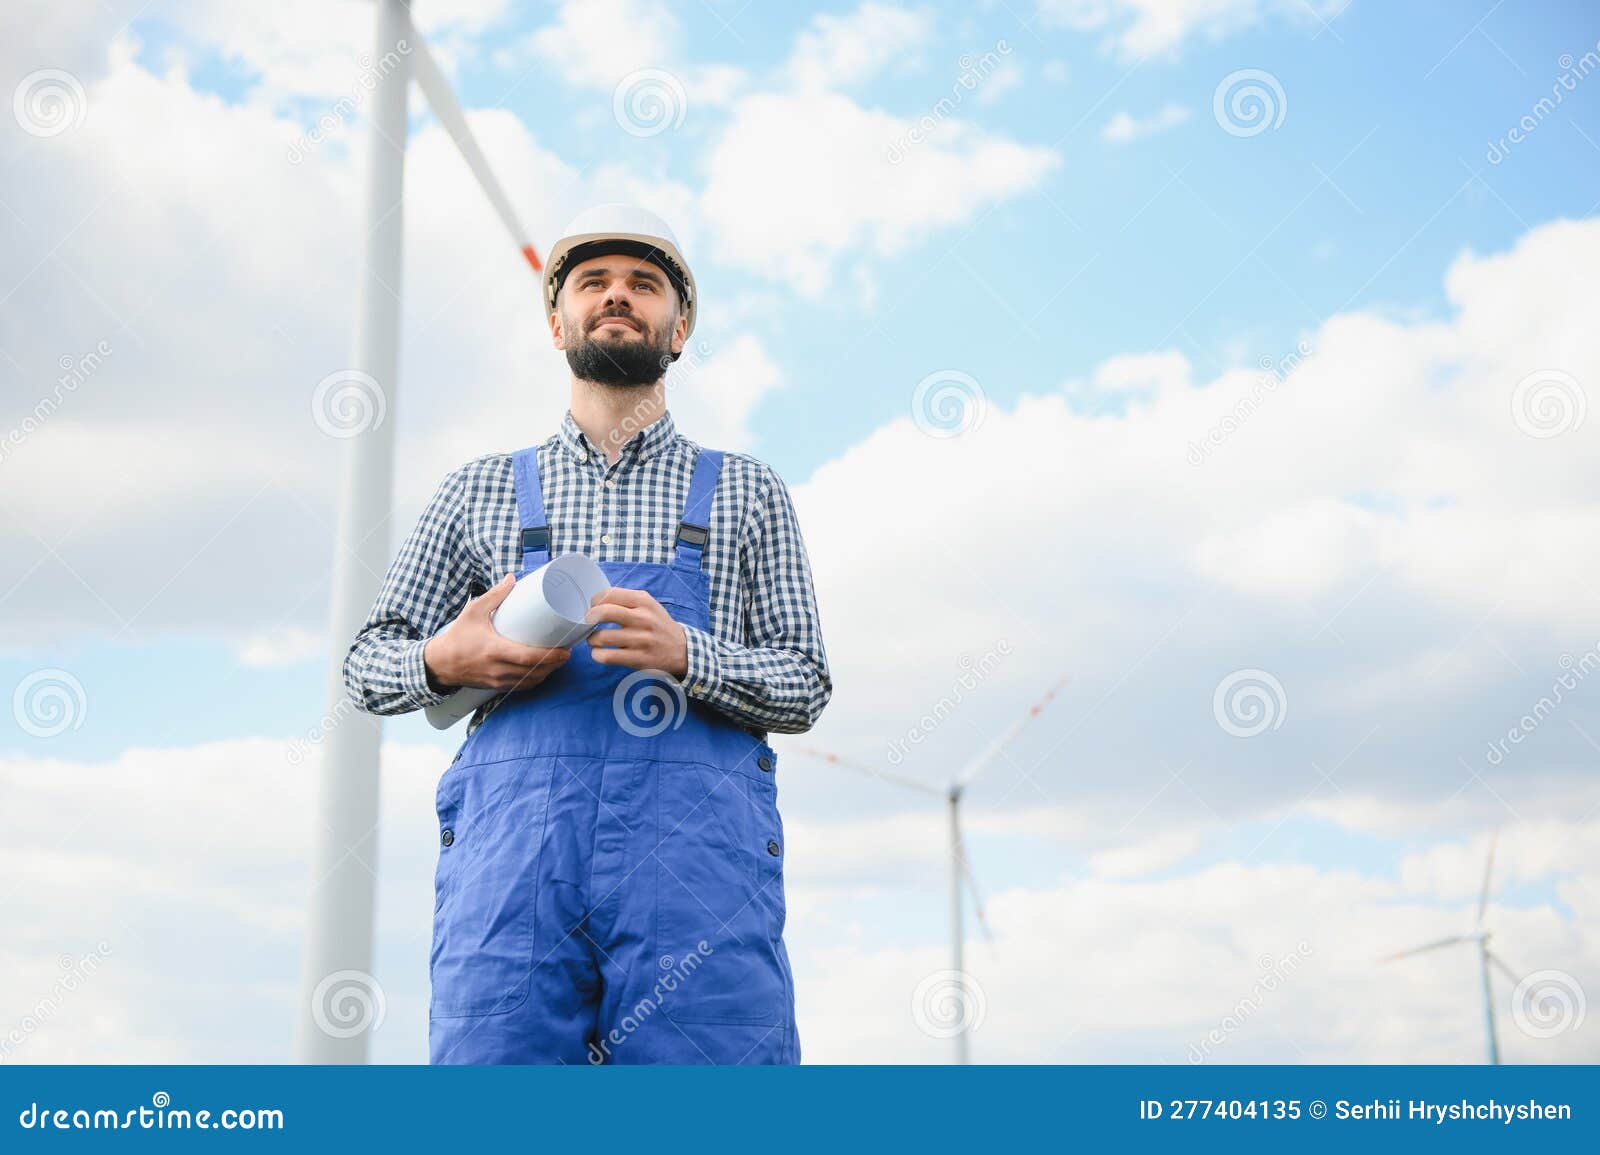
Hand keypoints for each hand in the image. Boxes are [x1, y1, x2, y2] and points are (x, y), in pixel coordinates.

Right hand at [423, 573, 571, 691]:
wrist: (439, 664)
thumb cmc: (457, 637)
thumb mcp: (473, 612)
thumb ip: (494, 595)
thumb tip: (512, 579)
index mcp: (494, 651)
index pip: (529, 658)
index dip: (551, 656)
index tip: (565, 650)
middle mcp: (498, 669)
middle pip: (535, 672)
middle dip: (555, 664)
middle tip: (567, 652)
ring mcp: (498, 681)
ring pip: (531, 681)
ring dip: (547, 673)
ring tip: (557, 660)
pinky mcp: (497, 687)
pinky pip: (521, 686)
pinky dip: (535, 680)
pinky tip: (542, 671)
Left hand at [584, 587, 688, 677]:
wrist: (681, 649)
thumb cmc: (658, 625)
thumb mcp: (648, 605)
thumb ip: (625, 600)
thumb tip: (595, 602)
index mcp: (643, 601)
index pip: (609, 594)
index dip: (594, 601)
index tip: (593, 608)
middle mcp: (642, 618)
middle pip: (603, 612)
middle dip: (588, 618)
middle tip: (588, 623)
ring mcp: (640, 640)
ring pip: (601, 637)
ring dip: (592, 639)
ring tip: (595, 640)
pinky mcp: (638, 659)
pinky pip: (607, 656)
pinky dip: (597, 655)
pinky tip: (600, 653)